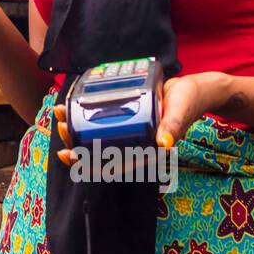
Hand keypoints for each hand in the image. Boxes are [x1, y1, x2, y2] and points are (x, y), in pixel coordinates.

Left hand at [52, 71, 225, 162]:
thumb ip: (173, 126)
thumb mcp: (180, 112)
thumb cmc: (188, 102)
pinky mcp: (125, 113)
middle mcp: (132, 141)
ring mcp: (127, 127)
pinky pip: (102, 116)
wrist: (193, 89)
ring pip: (96, 132)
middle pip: (99, 148)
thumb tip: (164, 144)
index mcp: (143, 150)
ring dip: (76, 125)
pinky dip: (86, 112)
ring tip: (59, 114)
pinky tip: (72, 104)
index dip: (89, 164)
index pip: (113, 163)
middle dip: (76, 141)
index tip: (70, 157)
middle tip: (60, 127)